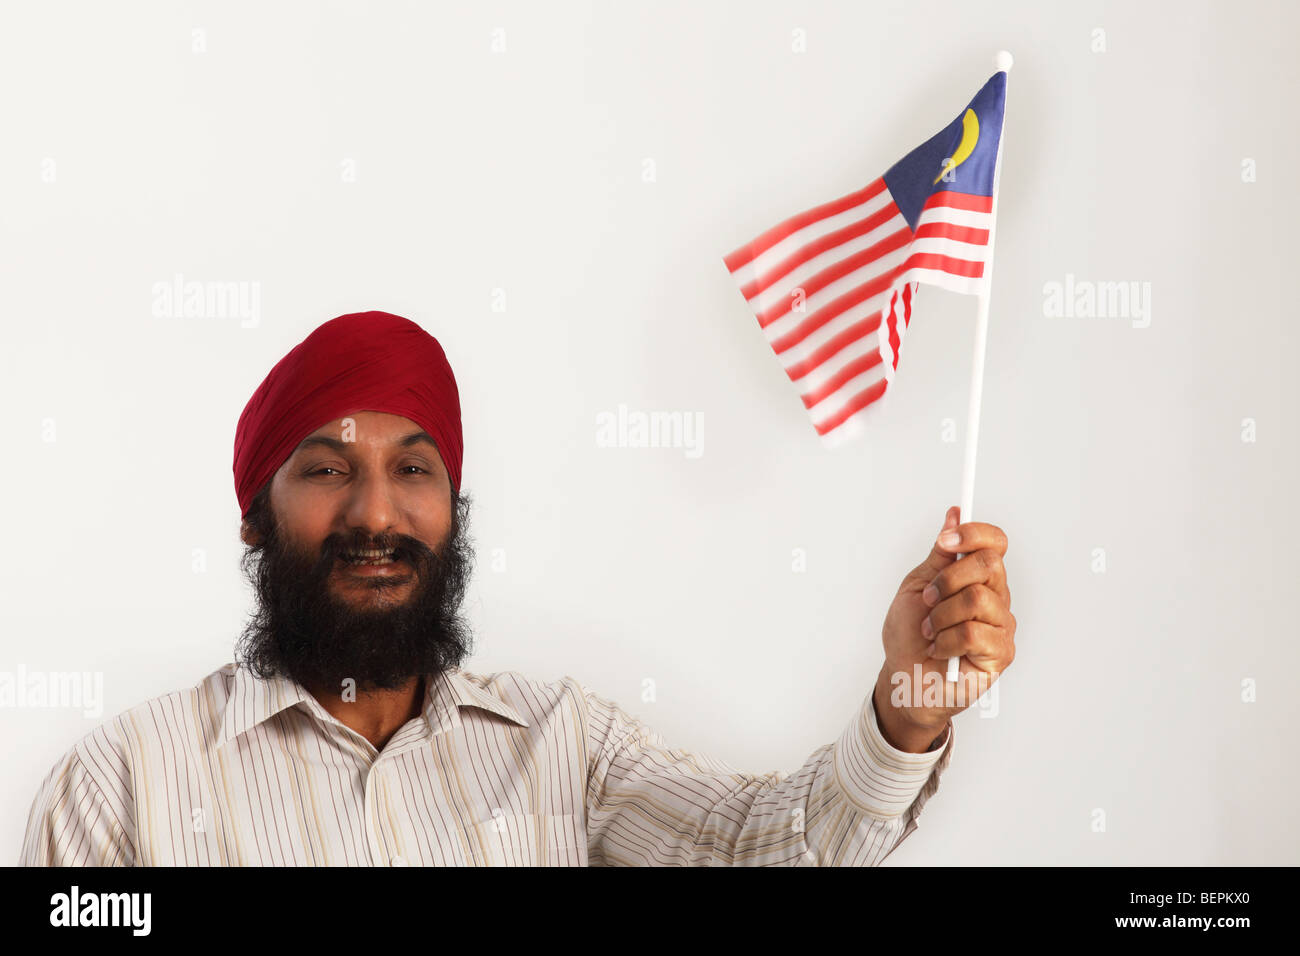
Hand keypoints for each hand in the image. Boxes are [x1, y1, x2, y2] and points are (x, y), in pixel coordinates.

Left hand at [873, 506, 1015, 751]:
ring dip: (941, 615)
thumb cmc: (909, 635)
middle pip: (989, 565)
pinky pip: (973, 633)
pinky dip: (945, 640)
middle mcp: (996, 597)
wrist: (903, 677)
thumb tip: (954, 515)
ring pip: (977, 599)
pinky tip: (939, 649)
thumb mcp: (917, 586)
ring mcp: (1001, 626)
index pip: (995, 543)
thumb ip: (940, 555)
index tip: (945, 541)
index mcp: (978, 577)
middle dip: (948, 579)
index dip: (973, 534)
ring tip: (931, 631)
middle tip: (928, 599)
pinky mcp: (1000, 654)